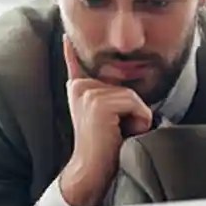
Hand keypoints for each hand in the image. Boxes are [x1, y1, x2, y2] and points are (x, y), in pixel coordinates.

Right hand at [59, 35, 153, 205]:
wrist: (93, 169)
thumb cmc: (106, 144)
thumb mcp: (107, 114)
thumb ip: (111, 96)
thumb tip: (120, 89)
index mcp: (80, 87)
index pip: (79, 63)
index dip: (72, 51)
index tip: (67, 36)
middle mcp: (80, 86)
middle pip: (127, 85)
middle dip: (132, 108)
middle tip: (116, 129)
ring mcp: (87, 93)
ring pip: (133, 96)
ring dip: (136, 117)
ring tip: (118, 132)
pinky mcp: (97, 103)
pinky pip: (135, 103)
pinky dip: (138, 120)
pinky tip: (119, 133)